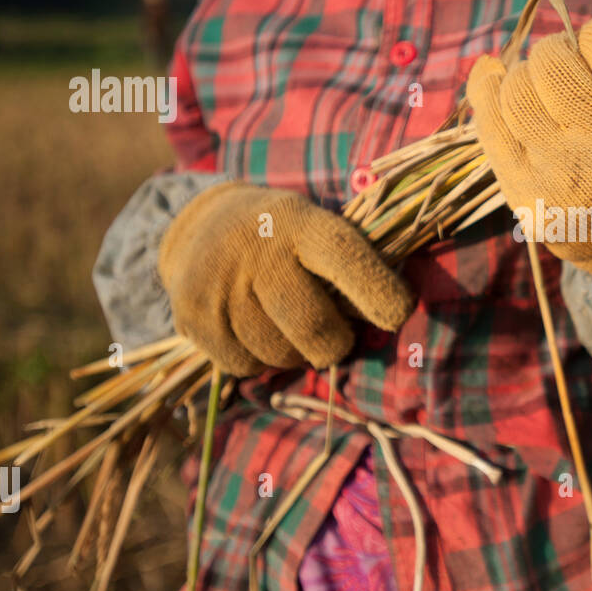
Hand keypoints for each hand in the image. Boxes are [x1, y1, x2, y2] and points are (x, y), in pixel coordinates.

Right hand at [157, 182, 413, 375]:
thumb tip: (383, 325)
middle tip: (337, 339)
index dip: (377, 290)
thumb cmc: (284, 239)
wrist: (202, 227)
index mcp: (300, 223)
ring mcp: (219, 285)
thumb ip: (349, 271)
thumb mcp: (316, 231)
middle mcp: (256, 250)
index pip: (344, 256)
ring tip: (286, 325)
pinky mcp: (192, 317)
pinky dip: (259, 361)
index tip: (399, 314)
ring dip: (295, 354)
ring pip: (278, 355)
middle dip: (335, 344)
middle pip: (312, 325)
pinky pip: (245, 367)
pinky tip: (253, 331)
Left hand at [465, 0, 591, 281]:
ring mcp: (557, 175)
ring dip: (526, 76)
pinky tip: (499, 82)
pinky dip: (488, 89)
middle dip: (559, 55)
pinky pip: (486, 117)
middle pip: (554, 58)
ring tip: (545, 93)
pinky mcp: (520, 192)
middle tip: (571, 77)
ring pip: (515, 84)